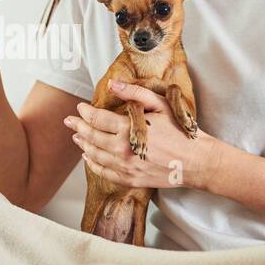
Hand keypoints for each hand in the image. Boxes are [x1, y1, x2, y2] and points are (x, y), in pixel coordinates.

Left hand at [63, 80, 220, 192]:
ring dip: (83, 145)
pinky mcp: (130, 180)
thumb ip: (134, 93)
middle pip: (91, 137)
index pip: (97, 119)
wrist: (196, 161)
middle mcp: (123, 150)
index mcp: (128, 129)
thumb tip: (113, 84)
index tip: (80, 107)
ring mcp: (125, 167)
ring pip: (95, 155)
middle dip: (78, 127)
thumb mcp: (159, 105)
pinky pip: (104, 172)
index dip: (85, 112)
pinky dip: (93, 164)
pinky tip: (89, 158)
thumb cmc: (180, 130)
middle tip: (69, 121)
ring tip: (77, 137)